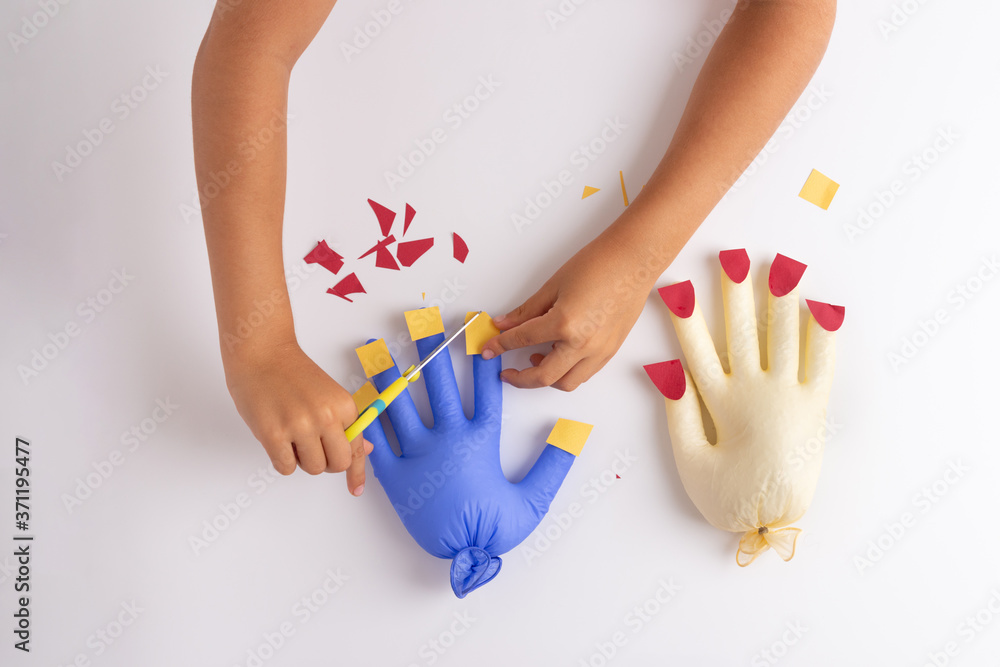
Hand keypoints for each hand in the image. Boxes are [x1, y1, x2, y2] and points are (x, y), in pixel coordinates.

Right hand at [224, 341, 371, 494]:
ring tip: (291, 436)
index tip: (356, 488)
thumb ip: (345, 425)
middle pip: (337, 464)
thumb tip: (364, 449)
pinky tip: (277, 438)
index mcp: (344, 406)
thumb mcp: (329, 396)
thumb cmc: (292, 373)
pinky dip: (282, 460)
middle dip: (326, 462)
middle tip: (312, 448)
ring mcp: (300, 427)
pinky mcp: (274, 434)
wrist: (261, 352)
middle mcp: (326, 417)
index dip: (357, 471)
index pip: (356, 448)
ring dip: (302, 460)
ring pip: (313, 468)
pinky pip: (286, 468)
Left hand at [362, 331, 582, 597]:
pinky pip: (376, 436)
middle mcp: (447, 440)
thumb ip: (552, 464)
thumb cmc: (494, 529)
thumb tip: (572, 434)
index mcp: (481, 442)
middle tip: (422, 322)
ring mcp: (418, 454)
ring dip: (390, 372)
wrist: (460, 558)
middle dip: (431, 350)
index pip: (483, 390)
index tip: (476, 332)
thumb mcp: (534, 500)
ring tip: (376, 347)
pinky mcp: (394, 473)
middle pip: (438, 385)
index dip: (480, 359)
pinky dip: (367, 413)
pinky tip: (361, 393)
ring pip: (400, 403)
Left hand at [481, 233, 654, 390]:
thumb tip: (504, 325)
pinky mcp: (611, 350)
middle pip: (544, 377)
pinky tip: (559, 356)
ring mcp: (600, 351)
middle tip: (507, 371)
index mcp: (565, 324)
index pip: (522, 341)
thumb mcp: (553, 286)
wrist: (634, 260)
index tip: (490, 349)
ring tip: (535, 360)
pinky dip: (567, 372)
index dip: (500, 346)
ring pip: (567, 383)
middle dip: (520, 378)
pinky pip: (585, 373)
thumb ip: (526, 312)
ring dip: (547, 379)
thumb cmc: (598, 264)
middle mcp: (583, 344)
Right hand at [647, 250, 843, 565]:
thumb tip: (662, 367)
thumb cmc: (726, 496)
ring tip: (779, 266)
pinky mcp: (817, 407)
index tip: (675, 285)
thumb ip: (676, 412)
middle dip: (735, 293)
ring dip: (779, 300)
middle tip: (732, 257)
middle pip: (741, 331)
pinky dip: (823, 334)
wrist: (773, 522)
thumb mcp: (688, 460)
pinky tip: (821, 307)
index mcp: (719, 401)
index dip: (685, 316)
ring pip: (782, 336)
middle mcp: (754, 389)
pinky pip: (823, 362)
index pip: (697, 347)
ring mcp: (788, 394)